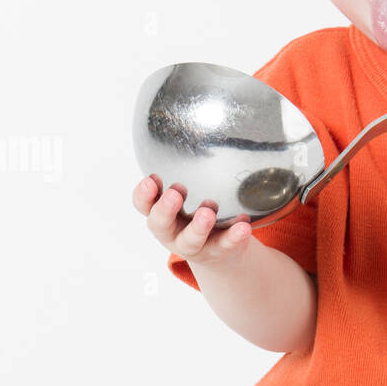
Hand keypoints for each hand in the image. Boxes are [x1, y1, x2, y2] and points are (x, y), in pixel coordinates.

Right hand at [133, 176, 252, 265]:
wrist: (219, 253)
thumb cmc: (196, 214)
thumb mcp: (185, 197)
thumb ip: (184, 174)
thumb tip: (190, 132)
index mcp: (161, 214)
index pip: (143, 205)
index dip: (143, 194)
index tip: (150, 180)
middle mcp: (172, 232)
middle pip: (160, 224)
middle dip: (165, 209)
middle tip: (175, 193)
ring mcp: (195, 245)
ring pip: (191, 240)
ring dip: (198, 226)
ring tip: (208, 212)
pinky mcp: (218, 252)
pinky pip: (225, 245)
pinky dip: (234, 236)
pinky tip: (243, 226)